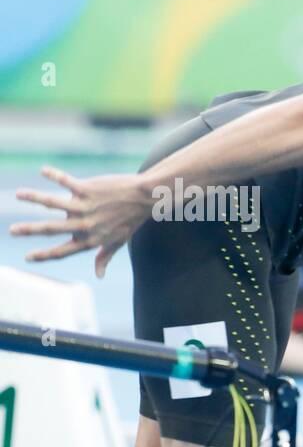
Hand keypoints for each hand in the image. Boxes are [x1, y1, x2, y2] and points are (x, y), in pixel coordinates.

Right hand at [12, 167, 152, 276]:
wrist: (145, 198)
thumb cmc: (131, 220)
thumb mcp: (118, 242)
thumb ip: (105, 257)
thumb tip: (99, 275)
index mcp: (90, 239)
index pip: (63, 251)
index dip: (44, 256)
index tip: (28, 258)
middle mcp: (85, 225)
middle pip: (52, 229)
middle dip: (30, 230)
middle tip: (12, 230)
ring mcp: (86, 207)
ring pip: (54, 203)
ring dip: (34, 197)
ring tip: (18, 194)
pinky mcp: (88, 189)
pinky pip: (66, 181)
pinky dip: (54, 175)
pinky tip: (43, 170)